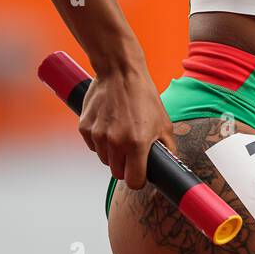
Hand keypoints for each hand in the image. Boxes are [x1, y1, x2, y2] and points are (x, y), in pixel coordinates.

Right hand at [78, 62, 178, 189]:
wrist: (120, 72)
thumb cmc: (144, 97)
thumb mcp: (164, 123)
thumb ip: (168, 149)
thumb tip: (170, 167)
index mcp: (137, 143)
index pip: (134, 181)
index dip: (138, 179)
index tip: (140, 172)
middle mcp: (115, 142)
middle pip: (117, 173)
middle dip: (125, 165)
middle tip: (131, 149)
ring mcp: (98, 135)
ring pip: (104, 160)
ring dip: (112, 153)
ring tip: (120, 132)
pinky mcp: (84, 127)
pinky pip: (92, 146)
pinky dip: (99, 141)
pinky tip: (108, 125)